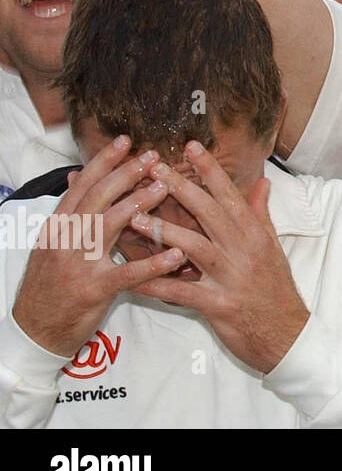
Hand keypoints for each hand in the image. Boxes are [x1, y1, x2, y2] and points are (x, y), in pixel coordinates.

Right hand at [11, 136, 181, 357]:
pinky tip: (176, 254)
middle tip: (153, 157)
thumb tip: (79, 176)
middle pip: (97, 198)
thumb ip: (71, 212)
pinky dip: (153, 263)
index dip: (105, 162)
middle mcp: (65, 240)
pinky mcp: (93, 290)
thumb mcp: (54, 243)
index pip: (82, 186)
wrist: (35, 329)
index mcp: (58, 226)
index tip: (127, 141)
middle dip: (126, 174)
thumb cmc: (52, 283)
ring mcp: (78, 265)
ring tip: (165, 188)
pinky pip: (127, 274)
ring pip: (109, 226)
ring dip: (139, 204)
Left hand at [128, 141, 309, 373]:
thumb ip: (261, 213)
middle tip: (154, 169)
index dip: (210, 169)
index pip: (231, 194)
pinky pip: (182, 293)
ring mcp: (231, 278)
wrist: (286, 333)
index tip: (191, 146)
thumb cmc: (276, 289)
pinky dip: (156, 284)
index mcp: (255, 234)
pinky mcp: (219, 306)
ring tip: (134, 216)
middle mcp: (244, 250)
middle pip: (210, 213)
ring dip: (163, 231)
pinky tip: (132, 277)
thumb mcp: (273, 247)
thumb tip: (262, 181)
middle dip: (181, 189)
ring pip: (194, 248)